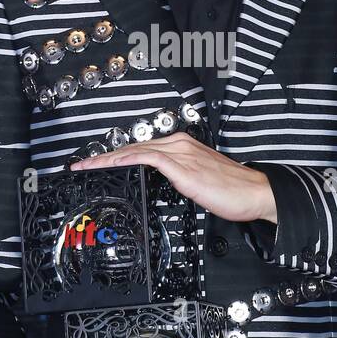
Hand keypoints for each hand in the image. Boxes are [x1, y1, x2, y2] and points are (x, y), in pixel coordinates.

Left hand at [69, 131, 276, 221]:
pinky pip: (148, 159)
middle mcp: (179, 145)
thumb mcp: (198, 181)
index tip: (97, 164)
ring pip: (136, 151)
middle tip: (81, 165)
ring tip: (87, 166)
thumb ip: (178, 177)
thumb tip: (161, 184)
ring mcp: (181, 154)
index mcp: (182, 146)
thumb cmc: (232, 189)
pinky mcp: (183, 167)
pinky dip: (126, 160)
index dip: (116, 156)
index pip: (142, 149)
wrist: (255, 192)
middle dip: (104, 156)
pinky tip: (112, 165)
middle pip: (133, 147)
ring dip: (108, 159)